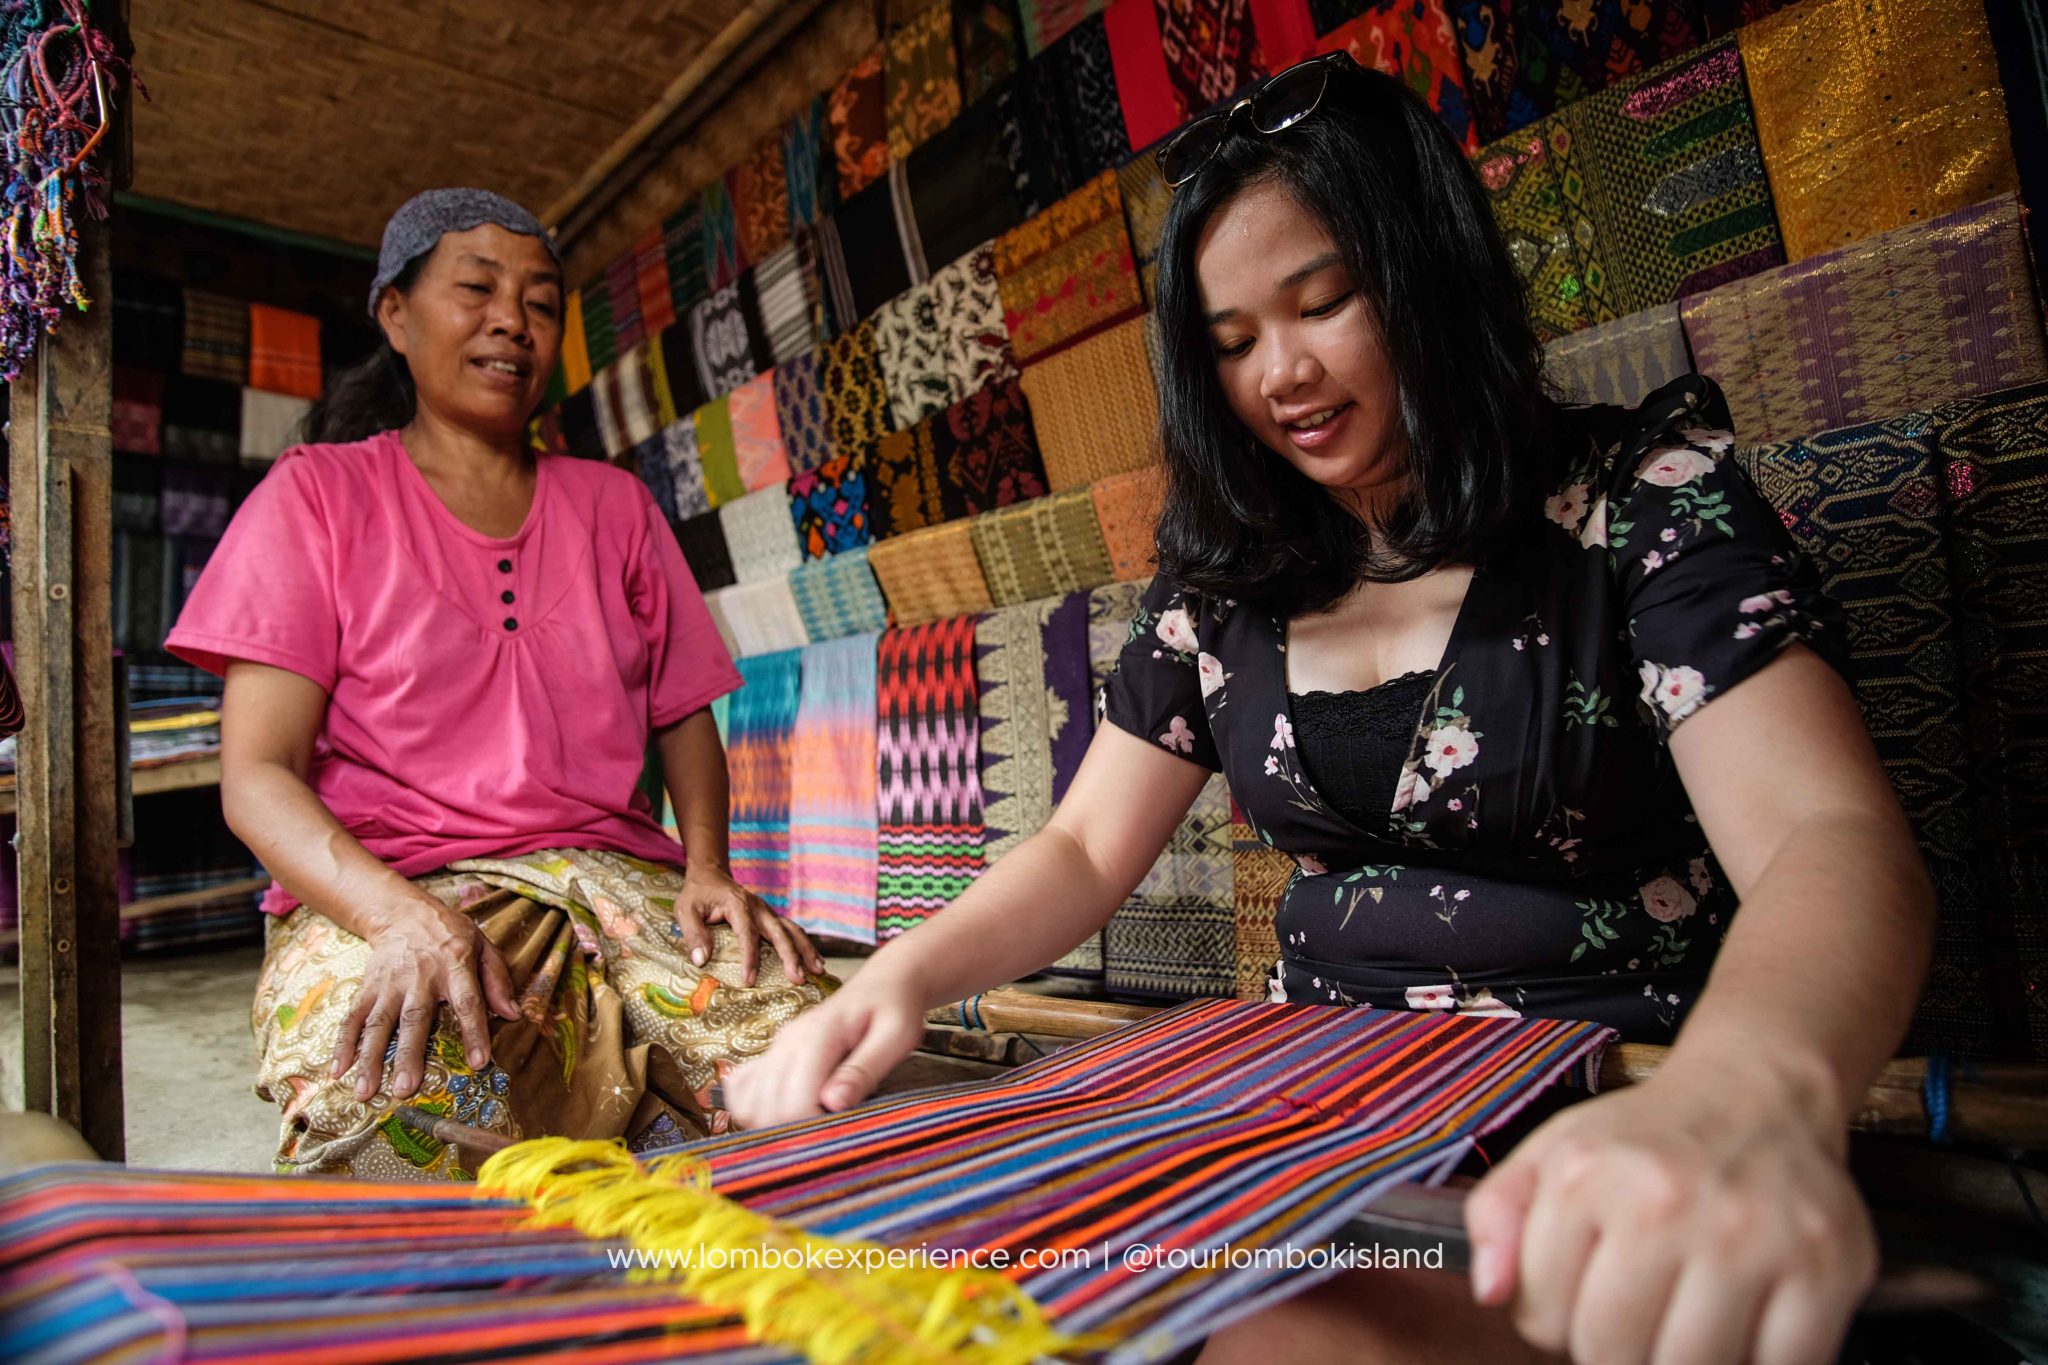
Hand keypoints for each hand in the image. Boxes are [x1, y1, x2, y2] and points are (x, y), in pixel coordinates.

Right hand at [331, 896, 519, 1101]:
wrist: (404, 912)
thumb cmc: (451, 935)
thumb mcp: (483, 946)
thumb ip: (498, 980)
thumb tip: (513, 1015)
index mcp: (455, 966)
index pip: (468, 1002)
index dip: (474, 1032)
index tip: (478, 1062)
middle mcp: (420, 977)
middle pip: (414, 1019)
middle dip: (408, 1055)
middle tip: (405, 1089)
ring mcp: (390, 983)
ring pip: (378, 1022)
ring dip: (370, 1058)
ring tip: (365, 1092)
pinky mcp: (368, 986)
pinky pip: (353, 1017)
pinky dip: (344, 1044)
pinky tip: (338, 1070)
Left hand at [675, 865, 825, 985]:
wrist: (711, 874)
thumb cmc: (697, 895)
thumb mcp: (685, 911)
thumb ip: (693, 933)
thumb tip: (701, 960)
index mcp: (737, 905)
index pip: (747, 933)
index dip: (750, 957)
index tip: (749, 980)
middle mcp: (758, 907)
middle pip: (780, 932)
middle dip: (791, 956)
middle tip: (798, 978)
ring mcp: (768, 911)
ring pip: (792, 930)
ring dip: (806, 950)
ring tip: (818, 970)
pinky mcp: (771, 917)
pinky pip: (792, 931)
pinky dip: (804, 946)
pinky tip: (814, 961)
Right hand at [724, 969, 924, 1127]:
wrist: (885, 982)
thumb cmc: (895, 1008)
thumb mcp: (895, 1036)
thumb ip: (864, 1069)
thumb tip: (834, 1104)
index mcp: (818, 1037)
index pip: (794, 1101)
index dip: (814, 1127)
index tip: (841, 1130)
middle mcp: (789, 1042)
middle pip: (766, 1108)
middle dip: (795, 1130)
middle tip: (830, 1129)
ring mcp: (778, 1047)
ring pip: (748, 1103)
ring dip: (773, 1124)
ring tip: (812, 1123)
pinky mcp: (776, 1053)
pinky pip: (742, 1088)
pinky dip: (754, 1108)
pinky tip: (786, 1113)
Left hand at [1465, 1056, 1874, 1364]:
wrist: (1758, 1092)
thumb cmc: (1646, 1138)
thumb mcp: (1552, 1152)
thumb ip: (1498, 1215)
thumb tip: (1490, 1290)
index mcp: (1586, 1176)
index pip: (1544, 1318)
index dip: (1560, 1323)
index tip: (1585, 1298)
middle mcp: (1665, 1201)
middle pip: (1612, 1352)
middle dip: (1617, 1350)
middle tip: (1639, 1318)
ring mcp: (1750, 1234)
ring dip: (1682, 1361)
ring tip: (1685, 1322)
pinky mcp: (1825, 1264)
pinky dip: (1757, 1364)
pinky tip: (1744, 1328)